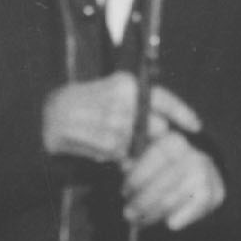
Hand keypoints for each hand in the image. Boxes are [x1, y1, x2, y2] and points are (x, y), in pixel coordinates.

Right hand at [42, 76, 199, 166]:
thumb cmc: (83, 107)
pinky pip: (113, 155)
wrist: (44, 115)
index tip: (197, 126)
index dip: (183, 112)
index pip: (162, 98)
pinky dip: (106, 155)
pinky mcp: (95, 137)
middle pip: (152, 128)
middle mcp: (120, 99)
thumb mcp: (111, 99)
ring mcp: (107, 119)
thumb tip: (166, 131)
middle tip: (129, 141)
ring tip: (102, 140)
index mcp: (125, 84)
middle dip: (147, 140)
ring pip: (132, 145)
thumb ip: (138, 111)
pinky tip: (93, 146)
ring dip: (122, 151)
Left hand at [121, 127, 226, 229]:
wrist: (207, 177)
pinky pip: (190, 211)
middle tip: (128, 214)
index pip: (152, 160)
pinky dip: (179, 219)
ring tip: (139, 222)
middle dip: (141, 202)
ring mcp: (204, 175)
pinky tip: (169, 224)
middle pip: (160, 184)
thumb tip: (124, 166)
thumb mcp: (152, 158)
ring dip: (152, 214)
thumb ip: (136, 161)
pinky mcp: (213, 193)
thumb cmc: (169, 168)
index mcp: (173, 142)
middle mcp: (192, 155)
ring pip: (171, 200)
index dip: (135, 178)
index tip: (124, 193)